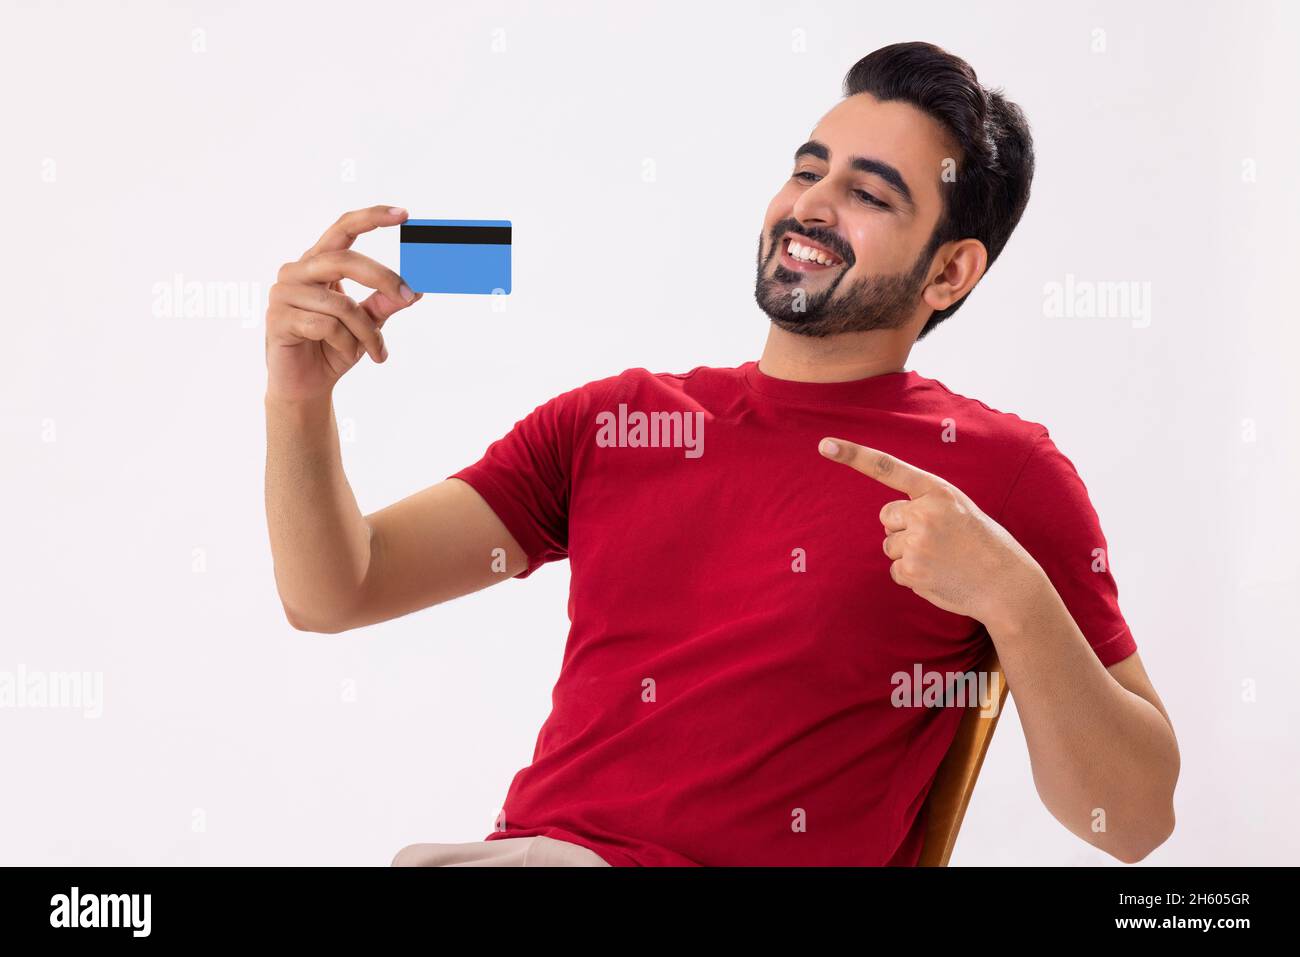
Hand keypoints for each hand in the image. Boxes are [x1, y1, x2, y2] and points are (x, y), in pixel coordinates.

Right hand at [265, 205, 421, 402]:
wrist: (307, 385)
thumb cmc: (333, 348)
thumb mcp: (367, 323)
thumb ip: (386, 301)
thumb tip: (416, 286)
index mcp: (318, 263)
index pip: (342, 229)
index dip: (371, 218)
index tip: (403, 214)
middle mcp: (297, 271)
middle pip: (344, 260)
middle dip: (382, 277)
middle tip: (409, 296)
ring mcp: (283, 293)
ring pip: (341, 303)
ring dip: (367, 331)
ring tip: (376, 350)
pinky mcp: (278, 319)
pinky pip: (326, 325)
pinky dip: (347, 343)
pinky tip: (348, 354)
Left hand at [818, 436, 1044, 625]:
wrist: (1007, 584)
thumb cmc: (983, 543)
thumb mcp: (959, 508)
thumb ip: (927, 503)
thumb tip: (890, 518)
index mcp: (938, 491)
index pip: (889, 468)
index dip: (854, 456)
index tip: (825, 445)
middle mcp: (924, 513)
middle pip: (886, 516)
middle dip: (903, 528)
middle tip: (938, 540)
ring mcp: (916, 542)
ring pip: (889, 545)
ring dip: (908, 553)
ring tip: (943, 558)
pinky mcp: (911, 571)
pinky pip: (894, 569)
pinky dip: (912, 575)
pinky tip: (938, 575)